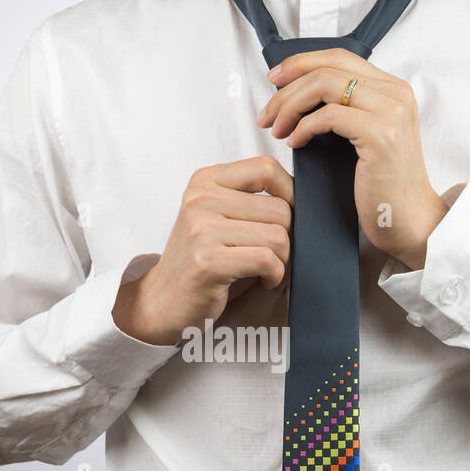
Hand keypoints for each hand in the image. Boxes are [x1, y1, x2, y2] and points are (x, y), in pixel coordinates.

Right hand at [113, 156, 293, 345]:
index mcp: (205, 181)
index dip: (291, 194)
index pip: (266, 169)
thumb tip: (306, 197)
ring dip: (283, 260)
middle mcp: (200, 199)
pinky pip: (267, 260)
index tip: (289, 220)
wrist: (163, 301)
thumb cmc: (203, 261)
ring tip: (267, 270)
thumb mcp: (220, 217)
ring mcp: (201, 229)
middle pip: (280, 208)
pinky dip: (275, 276)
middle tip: (276, 256)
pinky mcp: (208, 260)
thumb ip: (252, 200)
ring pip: (278, 236)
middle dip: (289, 238)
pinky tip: (264, 281)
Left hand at [257, 48, 449, 269]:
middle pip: (327, 67)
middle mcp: (396, 93)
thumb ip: (344, 110)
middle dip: (287, 87)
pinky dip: (303, 127)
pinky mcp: (380, 135)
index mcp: (393, 89)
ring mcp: (391, 112)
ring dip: (290, 106)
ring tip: (275, 129)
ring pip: (324, 85)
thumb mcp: (364, 137)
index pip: (340, 57)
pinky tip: (294, 142)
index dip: (301, 62)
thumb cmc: (381, 186)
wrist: (409, 220)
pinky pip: (328, 116)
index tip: (274, 79)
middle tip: (264, 114)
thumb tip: (297, 94)